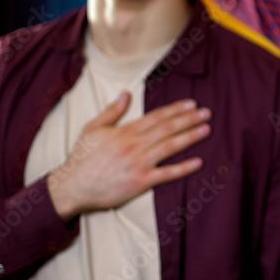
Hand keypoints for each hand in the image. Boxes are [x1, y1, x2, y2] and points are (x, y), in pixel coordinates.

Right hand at [47, 92, 210, 220]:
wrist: (72, 186)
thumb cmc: (82, 158)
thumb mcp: (93, 128)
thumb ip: (112, 111)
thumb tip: (126, 93)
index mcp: (125, 131)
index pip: (156, 116)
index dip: (176, 109)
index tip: (192, 104)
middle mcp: (135, 145)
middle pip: (168, 128)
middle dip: (189, 120)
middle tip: (207, 113)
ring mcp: (139, 163)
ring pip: (170, 147)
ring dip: (190, 137)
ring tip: (206, 130)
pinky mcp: (140, 182)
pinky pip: (166, 174)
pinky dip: (183, 168)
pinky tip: (198, 162)